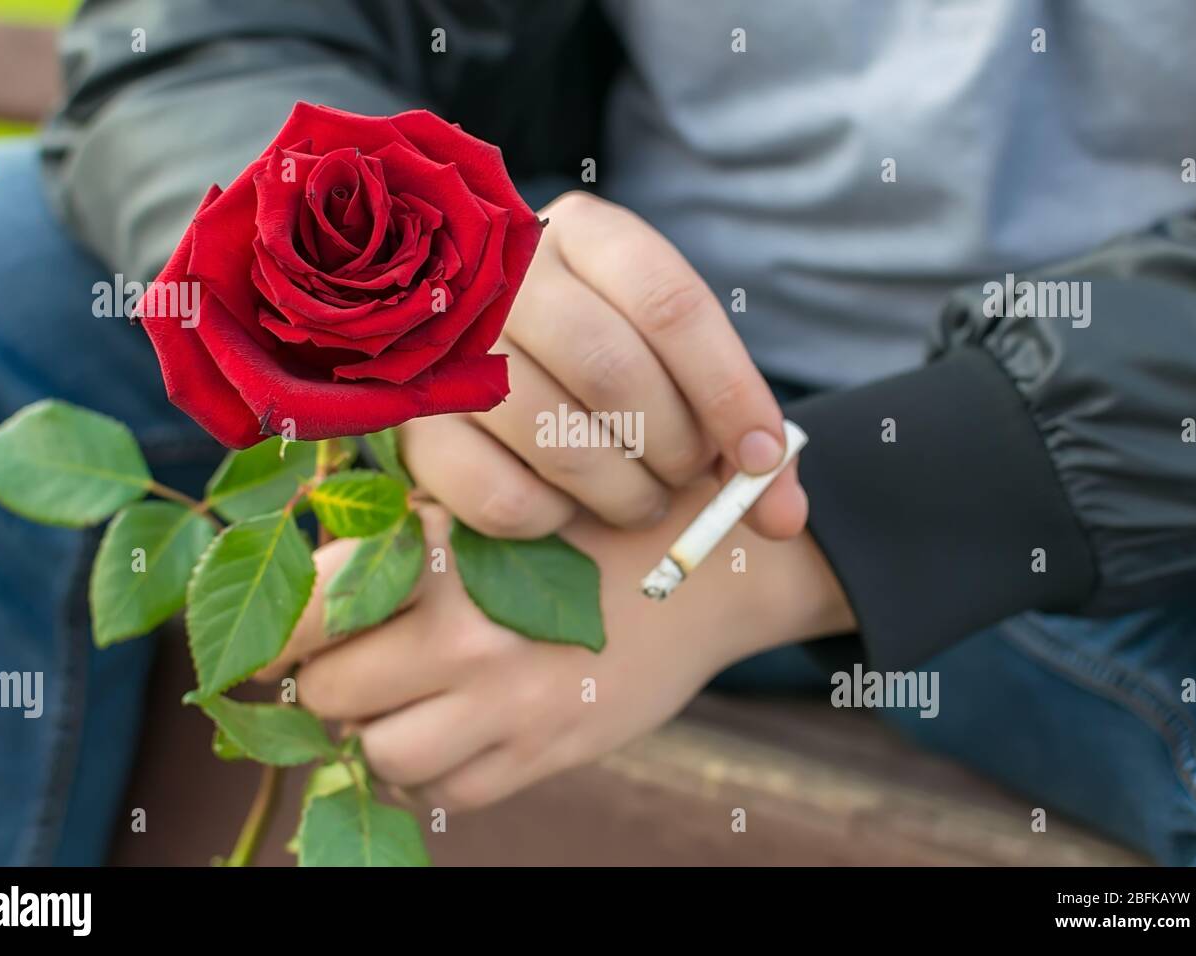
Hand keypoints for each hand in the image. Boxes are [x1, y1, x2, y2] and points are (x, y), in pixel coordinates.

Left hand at [258, 479, 852, 810]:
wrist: (704, 569)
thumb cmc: (583, 524)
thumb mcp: (490, 506)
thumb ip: (399, 542)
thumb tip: (301, 596)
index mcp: (442, 553)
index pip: (306, 614)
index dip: (267, 638)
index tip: (255, 650)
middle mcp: (467, 633)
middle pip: (330, 692)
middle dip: (328, 683)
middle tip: (354, 663)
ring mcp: (509, 703)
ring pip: (379, 754)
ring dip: (376, 733)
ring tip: (403, 700)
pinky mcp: (545, 752)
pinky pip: (447, 794)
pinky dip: (431, 773)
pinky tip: (453, 730)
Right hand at [397, 191, 806, 540]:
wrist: (479, 353)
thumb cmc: (599, 361)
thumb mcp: (673, 363)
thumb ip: (734, 428)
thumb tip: (781, 514)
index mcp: (585, 233)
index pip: (670, 304)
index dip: (729, 391)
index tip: (761, 458)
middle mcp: (505, 273)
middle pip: (613, 370)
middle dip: (674, 446)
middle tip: (688, 475)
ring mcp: (446, 346)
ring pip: (557, 438)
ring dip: (623, 493)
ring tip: (641, 498)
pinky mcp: (414, 424)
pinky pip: (502, 496)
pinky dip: (555, 520)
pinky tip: (567, 505)